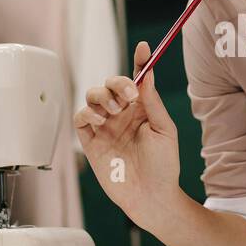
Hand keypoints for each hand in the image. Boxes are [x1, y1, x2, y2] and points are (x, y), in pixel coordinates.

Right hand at [72, 41, 180, 220]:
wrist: (151, 197)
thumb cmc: (164, 167)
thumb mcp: (164, 130)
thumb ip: (152, 101)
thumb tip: (146, 74)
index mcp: (142, 109)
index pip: (137, 78)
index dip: (139, 61)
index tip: (144, 48)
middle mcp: (122, 114)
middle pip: (110, 84)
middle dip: (117, 83)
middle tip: (129, 96)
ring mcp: (105, 127)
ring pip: (92, 96)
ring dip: (102, 96)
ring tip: (114, 110)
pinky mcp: (91, 141)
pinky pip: (80, 118)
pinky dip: (87, 113)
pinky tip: (101, 120)